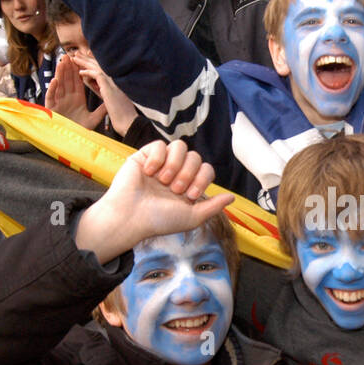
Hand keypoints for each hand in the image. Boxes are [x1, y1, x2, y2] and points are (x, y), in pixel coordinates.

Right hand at [45, 54, 105, 129]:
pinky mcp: (52, 108)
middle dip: (68, 67)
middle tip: (69, 55)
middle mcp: (67, 98)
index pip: (77, 82)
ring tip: (62, 62)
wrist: (70, 141)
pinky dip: (53, 89)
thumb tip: (111, 102)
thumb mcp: (93, 119)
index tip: (80, 60)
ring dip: (60, 73)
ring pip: (59, 84)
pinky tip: (55, 80)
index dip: (78, 71)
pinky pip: (51, 96)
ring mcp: (59, 102)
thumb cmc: (79, 130)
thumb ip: (101, 110)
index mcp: (77, 99)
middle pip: (67, 80)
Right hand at [74, 140, 232, 262]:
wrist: (131, 216)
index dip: (202, 179)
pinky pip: (160, 144)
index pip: (206, 169)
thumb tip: (232, 197)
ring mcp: (160, 164)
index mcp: (187, 186)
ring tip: (163, 180)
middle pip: (195, 157)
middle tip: (175, 189)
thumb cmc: (159, 220)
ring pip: (180, 146)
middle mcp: (176, 173)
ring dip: (175, 164)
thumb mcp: (192, 218)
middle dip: (188, 173)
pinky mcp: (144, 156)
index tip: (190, 195)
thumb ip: (213, 207)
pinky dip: (157, 158)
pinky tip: (149, 172)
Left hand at [75, 61, 137, 135]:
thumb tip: (105, 93)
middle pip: (99, 65)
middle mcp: (115, 79)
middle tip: (77, 53)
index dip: (93, 63)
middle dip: (87, 59)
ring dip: (84, 62)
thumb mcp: (116, 102)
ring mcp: (113, 82)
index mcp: (117, 82)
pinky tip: (80, 72)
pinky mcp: (109, 86)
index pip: (103, 68)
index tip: (85, 59)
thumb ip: (111, 94)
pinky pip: (96, 75)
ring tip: (74, 57)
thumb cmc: (124, 116)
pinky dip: (88, 72)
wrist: (129, 122)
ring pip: (97, 67)